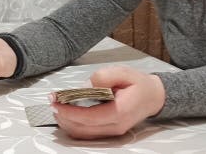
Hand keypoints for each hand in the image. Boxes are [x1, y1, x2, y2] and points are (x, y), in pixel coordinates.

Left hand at [50, 65, 164, 138]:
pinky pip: (87, 133)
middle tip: (52, 101)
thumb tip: (87, 84)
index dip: (69, 110)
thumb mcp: (123, 72)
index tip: (55, 101)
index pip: (89, 117)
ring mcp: (112, 132)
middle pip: (82, 129)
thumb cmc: (138, 83)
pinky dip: (73, 125)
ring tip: (57, 106)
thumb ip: (105, 76)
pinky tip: (67, 113)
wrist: (153, 97)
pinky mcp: (109, 132)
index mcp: (119, 112)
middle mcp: (115, 126)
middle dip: (63, 116)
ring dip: (66, 122)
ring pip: (82, 134)